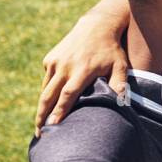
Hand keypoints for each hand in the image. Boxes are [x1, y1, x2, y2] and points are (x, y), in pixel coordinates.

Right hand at [36, 11, 129, 133]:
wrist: (96, 26)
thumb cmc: (111, 50)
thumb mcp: (120, 66)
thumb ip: (120, 84)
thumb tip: (122, 104)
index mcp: (82, 70)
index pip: (68, 95)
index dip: (59, 111)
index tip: (52, 126)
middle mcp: (65, 66)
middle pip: (49, 96)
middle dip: (42, 116)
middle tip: (40, 134)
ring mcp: (55, 62)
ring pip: (45, 89)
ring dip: (42, 107)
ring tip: (41, 124)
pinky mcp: (49, 59)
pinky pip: (47, 80)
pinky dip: (47, 92)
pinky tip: (49, 104)